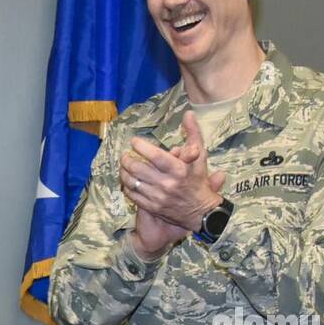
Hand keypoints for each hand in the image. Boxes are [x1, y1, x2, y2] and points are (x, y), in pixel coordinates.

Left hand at [120, 110, 226, 234]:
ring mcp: (158, 197)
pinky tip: (126, 181)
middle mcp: (167, 183)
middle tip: (124, 155)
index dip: (142, 147)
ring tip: (123, 166)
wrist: (200, 211)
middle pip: (139, 169)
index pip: (155, 156)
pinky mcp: (152, 208)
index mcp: (178, 169)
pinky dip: (127, 187)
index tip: (134, 142)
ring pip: (133, 183)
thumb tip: (188, 114)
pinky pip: (133, 196)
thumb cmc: (198, 180)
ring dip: (124, 173)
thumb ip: (193, 134)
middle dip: (127, 160)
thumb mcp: (200, 156)